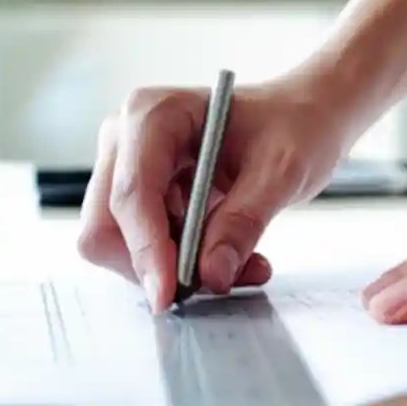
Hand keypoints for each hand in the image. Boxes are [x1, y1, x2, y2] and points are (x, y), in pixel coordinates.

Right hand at [78, 74, 351, 312]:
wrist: (301, 116)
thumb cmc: (292, 124)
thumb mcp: (282, 170)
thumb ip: (244, 221)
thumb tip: (211, 274)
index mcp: (154, 114)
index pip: (132, 192)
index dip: (146, 248)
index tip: (169, 293)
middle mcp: (127, 137)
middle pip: (106, 225)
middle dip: (154, 263)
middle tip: (213, 280)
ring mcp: (127, 165)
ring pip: (118, 244)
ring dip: (171, 268)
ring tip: (237, 264)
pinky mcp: (139, 193)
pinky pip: (140, 245)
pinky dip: (179, 263)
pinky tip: (226, 254)